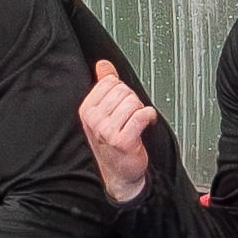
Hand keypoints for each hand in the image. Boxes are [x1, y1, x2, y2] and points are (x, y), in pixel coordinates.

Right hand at [79, 59, 157, 203]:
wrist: (119, 173)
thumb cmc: (112, 143)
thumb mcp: (103, 113)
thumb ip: (104, 85)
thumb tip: (103, 64)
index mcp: (87, 110)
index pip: (110, 82)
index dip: (122, 90)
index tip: (121, 105)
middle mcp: (94, 120)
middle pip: (123, 90)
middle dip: (132, 100)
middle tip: (130, 116)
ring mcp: (107, 131)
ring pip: (133, 102)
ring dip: (141, 111)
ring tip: (136, 123)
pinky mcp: (123, 140)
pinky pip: (142, 115)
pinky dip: (150, 117)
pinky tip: (146, 124)